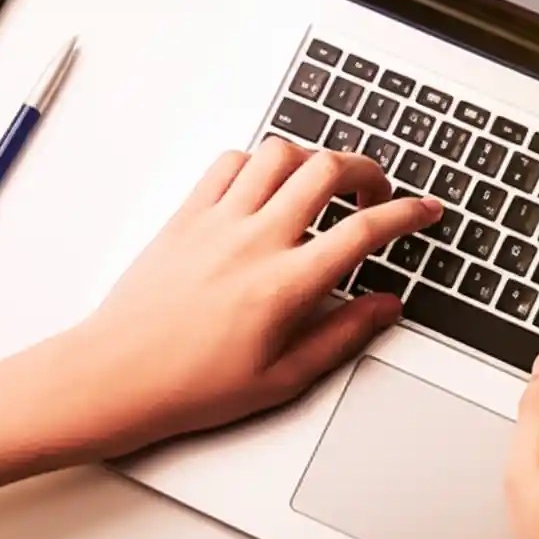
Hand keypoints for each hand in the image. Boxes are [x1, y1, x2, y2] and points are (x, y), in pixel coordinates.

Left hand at [9, 138, 442, 458]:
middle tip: (376, 192)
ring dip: (312, 159)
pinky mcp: (186, 215)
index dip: (407, 214)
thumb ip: (343, 335)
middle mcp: (254, 242)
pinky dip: (257, 163)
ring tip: (322, 185)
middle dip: (367, 170)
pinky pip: (228, 162)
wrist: (114, 378)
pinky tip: (265, 189)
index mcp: (285, 286)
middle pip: (327, 169)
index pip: (364, 230)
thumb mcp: (283, 378)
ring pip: (279, 153)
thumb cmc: (191, 385)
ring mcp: (217, 221)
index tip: (424, 210)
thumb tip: (385, 305)